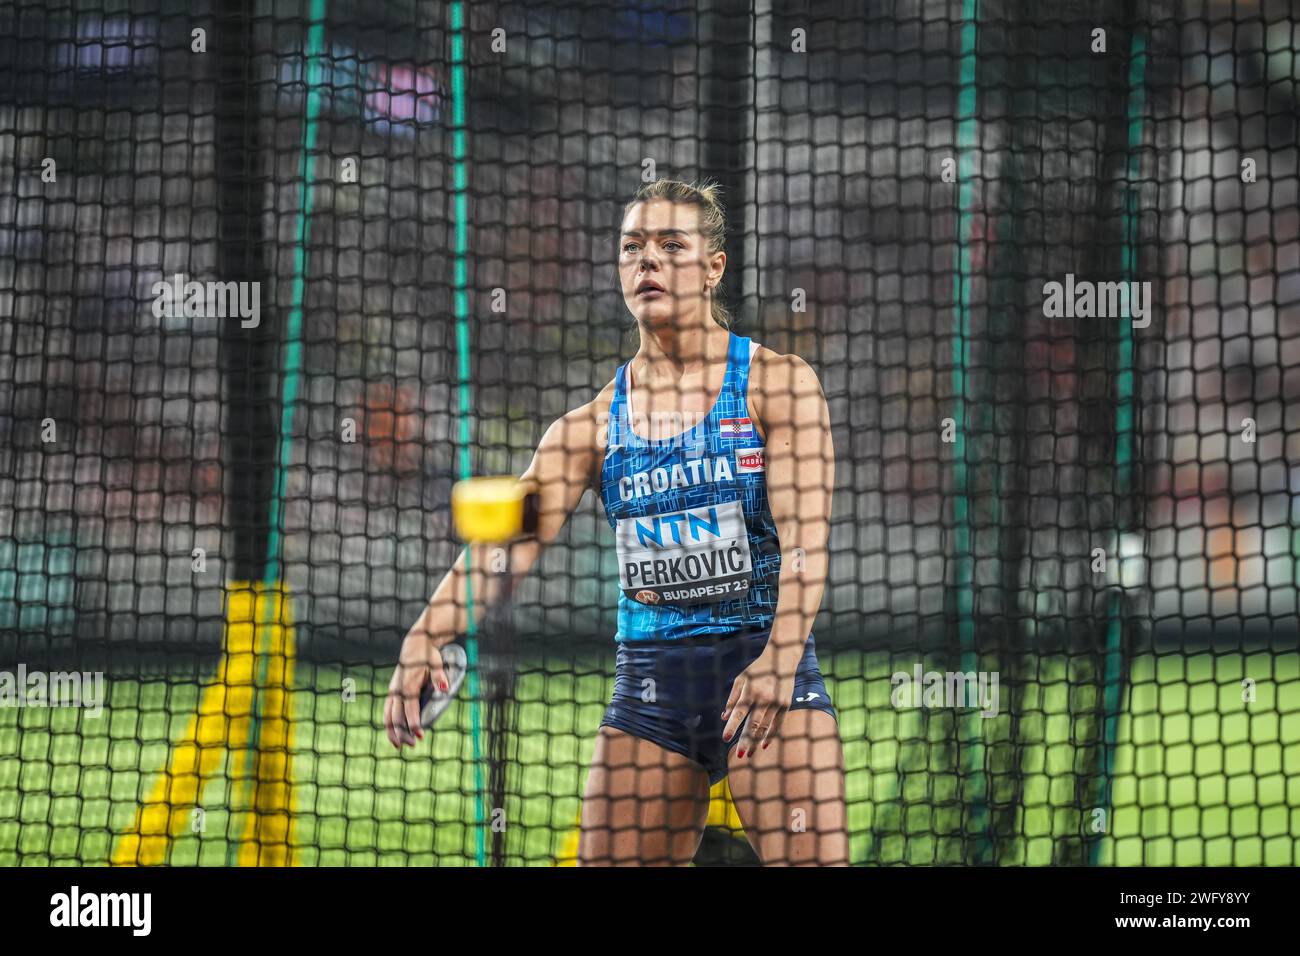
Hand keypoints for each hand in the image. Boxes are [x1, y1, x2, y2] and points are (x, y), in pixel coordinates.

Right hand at [384, 632, 449, 748]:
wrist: (415, 644)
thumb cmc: (428, 655)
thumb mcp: (436, 663)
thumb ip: (439, 676)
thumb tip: (444, 688)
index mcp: (408, 684)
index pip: (410, 708)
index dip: (414, 722)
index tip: (420, 735)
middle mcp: (398, 689)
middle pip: (396, 715)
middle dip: (403, 732)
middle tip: (413, 744)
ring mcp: (393, 690)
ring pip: (388, 715)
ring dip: (392, 731)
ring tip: (399, 746)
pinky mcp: (393, 691)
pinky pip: (388, 711)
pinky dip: (389, 723)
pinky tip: (394, 735)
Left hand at [721, 647, 794, 757]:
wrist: (781, 658)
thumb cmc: (757, 669)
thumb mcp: (741, 679)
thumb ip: (732, 698)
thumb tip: (724, 717)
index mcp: (751, 691)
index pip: (739, 712)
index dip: (732, 726)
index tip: (725, 738)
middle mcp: (764, 698)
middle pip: (753, 724)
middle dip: (745, 741)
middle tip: (739, 754)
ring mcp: (777, 703)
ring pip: (766, 728)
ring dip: (756, 742)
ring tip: (749, 754)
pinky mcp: (786, 705)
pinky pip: (778, 725)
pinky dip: (770, 736)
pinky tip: (763, 745)